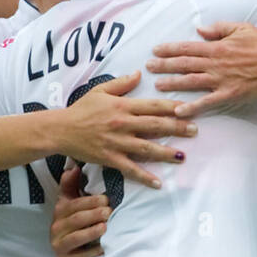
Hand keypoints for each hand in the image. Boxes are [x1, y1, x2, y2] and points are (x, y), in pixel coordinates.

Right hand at [51, 164, 108, 256]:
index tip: (106, 199)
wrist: (70, 250)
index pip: (73, 204)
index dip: (90, 201)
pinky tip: (103, 248)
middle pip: (76, 220)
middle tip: (109, 212)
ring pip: (75, 237)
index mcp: (59, 211)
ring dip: (92, 231)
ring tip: (105, 226)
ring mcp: (59, 245)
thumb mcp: (71, 202)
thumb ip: (71, 185)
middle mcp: (56, 228)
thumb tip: (73, 166)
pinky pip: (79, 256)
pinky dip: (92, 252)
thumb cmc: (74, 222)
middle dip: (94, 215)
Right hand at [56, 71, 197, 187]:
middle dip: (177, 128)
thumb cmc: (81, 109)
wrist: (61, 129)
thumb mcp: (100, 91)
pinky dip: (145, 177)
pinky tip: (158, 183)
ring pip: (147, 148)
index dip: (173, 107)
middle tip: (195, 130)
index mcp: (123, 106)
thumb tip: (139, 73)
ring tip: (183, 157)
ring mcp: (117, 142)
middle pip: (155, 125)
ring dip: (166, 153)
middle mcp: (123, 123)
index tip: (189, 108)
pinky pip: (131, 169)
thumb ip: (122, 83)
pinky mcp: (110, 158)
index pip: (153, 105)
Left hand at [146, 22, 256, 115]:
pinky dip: (192, 107)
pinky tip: (179, 111)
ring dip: (172, 83)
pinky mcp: (229, 94)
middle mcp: (215, 62)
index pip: (187, 47)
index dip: (169, 49)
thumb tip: (199, 29)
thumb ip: (218, 29)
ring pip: (191, 81)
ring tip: (157, 85)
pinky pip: (207, 102)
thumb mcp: (240, 28)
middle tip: (148, 67)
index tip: (155, 50)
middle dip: (164, 65)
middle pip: (184, 64)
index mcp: (216, 46)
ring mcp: (221, 79)